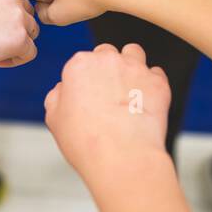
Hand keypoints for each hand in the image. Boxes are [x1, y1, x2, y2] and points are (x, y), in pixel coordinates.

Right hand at [44, 43, 171, 181]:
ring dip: (131, 66)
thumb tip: (63, 90)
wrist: (122, 157)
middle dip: (108, 69)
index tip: (88, 95)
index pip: (82, 61)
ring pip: (134, 53)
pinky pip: (156, 74)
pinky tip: (144, 102)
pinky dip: (151, 84)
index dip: (85, 79)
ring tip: (129, 90)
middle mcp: (108, 60)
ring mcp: (135, 69)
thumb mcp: (54, 119)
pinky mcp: (158, 82)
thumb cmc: (87, 142)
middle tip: (108, 94)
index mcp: (80, 65)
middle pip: (107, 54)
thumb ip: (57, 96)